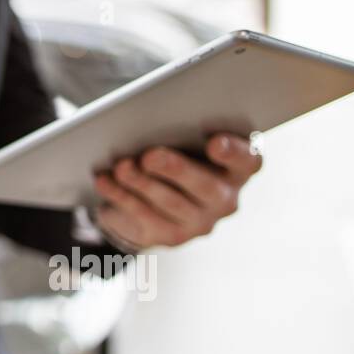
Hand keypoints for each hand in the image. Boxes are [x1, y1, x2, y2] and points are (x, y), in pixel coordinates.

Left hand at [91, 133, 261, 250]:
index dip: (234, 153)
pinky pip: (145, 217)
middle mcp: (225, 198)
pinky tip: (105, 182)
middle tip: (149, 155)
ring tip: (121, 167)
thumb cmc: (175, 149)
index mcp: (237, 167)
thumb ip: (180, 128)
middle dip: (176, 169)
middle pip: (206, 186)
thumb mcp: (181, 136)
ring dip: (142, 183)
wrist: (155, 191)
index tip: (214, 142)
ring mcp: (199, 221)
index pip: (249, 160)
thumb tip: (151, 118)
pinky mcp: (171, 236)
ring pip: (171, 203)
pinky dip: (122, 197)